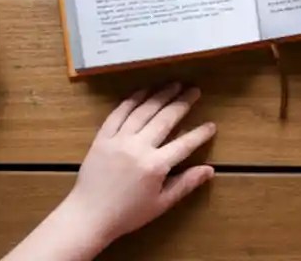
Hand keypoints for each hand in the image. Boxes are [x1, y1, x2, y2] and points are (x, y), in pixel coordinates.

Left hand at [4, 83, 215, 260]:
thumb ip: (185, 184)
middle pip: (165, 119)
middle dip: (182, 102)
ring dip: (160, 95)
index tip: (211, 124)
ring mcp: (118, 140)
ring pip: (143, 111)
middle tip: (195, 90)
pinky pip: (119, 113)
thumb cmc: (127, 214)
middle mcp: (138, 147)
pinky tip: (143, 91)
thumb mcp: (161, 204)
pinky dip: (132, 99)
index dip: (200, 134)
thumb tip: (210, 170)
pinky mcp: (102, 137)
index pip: (184, 144)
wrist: (89, 215)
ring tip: (174, 84)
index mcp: (155, 166)